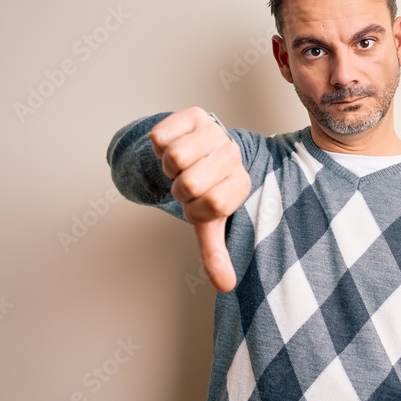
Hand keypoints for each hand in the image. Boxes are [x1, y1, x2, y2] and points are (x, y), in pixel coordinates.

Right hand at [148, 107, 250, 291]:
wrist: (199, 152)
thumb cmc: (205, 188)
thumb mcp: (208, 222)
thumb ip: (216, 253)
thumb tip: (225, 285)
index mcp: (241, 183)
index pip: (212, 205)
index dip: (195, 208)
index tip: (199, 202)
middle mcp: (233, 154)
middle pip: (189, 182)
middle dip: (179, 188)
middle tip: (188, 182)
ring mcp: (216, 132)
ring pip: (175, 158)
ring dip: (168, 167)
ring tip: (181, 166)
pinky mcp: (195, 115)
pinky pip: (162, 136)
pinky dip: (159, 146)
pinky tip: (173, 145)